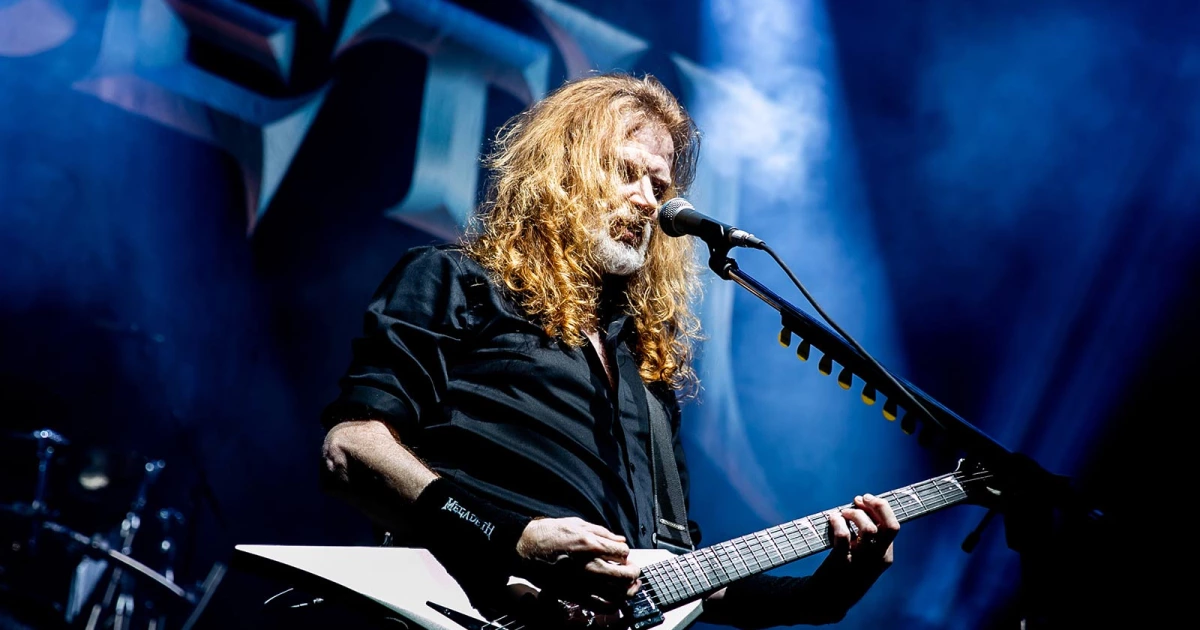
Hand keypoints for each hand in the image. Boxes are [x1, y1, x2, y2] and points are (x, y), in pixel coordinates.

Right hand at [515, 517, 640, 606]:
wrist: (526, 549)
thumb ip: (602, 533)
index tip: (622, 555)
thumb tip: (620, 541)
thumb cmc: (548, 534)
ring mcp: (583, 583)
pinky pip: (601, 606)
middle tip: (633, 570)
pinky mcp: (575, 595)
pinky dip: (613, 604)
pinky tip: (615, 599)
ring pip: (618, 593)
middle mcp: (591, 566)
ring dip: (628, 590)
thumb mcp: (577, 524)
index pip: (623, 553)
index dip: (626, 554)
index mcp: (592, 545)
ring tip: (630, 585)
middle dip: (634, 572)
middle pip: (626, 575)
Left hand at [825, 493, 898, 571]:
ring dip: (855, 514)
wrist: (828, 600)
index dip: (881, 508)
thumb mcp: (864, 559)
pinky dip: (837, 521)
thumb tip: (860, 507)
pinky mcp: (841, 562)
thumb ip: (868, 539)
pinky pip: (844, 535)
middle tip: (860, 499)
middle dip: (878, 505)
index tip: (867, 500)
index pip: (893, 526)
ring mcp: (861, 560)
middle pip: (890, 526)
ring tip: (843, 513)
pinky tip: (832, 519)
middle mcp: (877, 558)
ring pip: (868, 528)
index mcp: (885, 557)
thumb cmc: (845, 573)